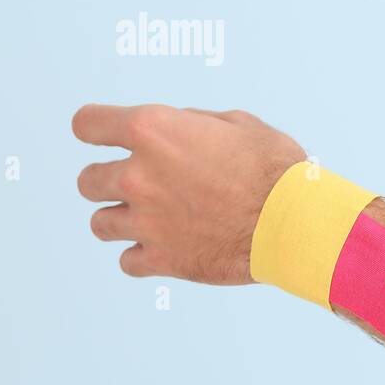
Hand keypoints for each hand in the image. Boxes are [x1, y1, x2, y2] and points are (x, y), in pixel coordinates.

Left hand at [73, 104, 304, 281]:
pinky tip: (167, 246)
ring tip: (153, 219)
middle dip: (110, 180)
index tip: (105, 137)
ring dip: (122, 219)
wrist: (298, 222)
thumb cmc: (277, 169)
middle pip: (87, 180)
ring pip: (100, 224)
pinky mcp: (162, 259)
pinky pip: (128, 261)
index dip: (96, 129)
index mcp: (154, 132)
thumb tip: (177, 129)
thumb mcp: (240, 125)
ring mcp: (146, 221)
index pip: (86, 123)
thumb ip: (194, 124)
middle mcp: (139, 176)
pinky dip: (143, 255)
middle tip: (143, 184)